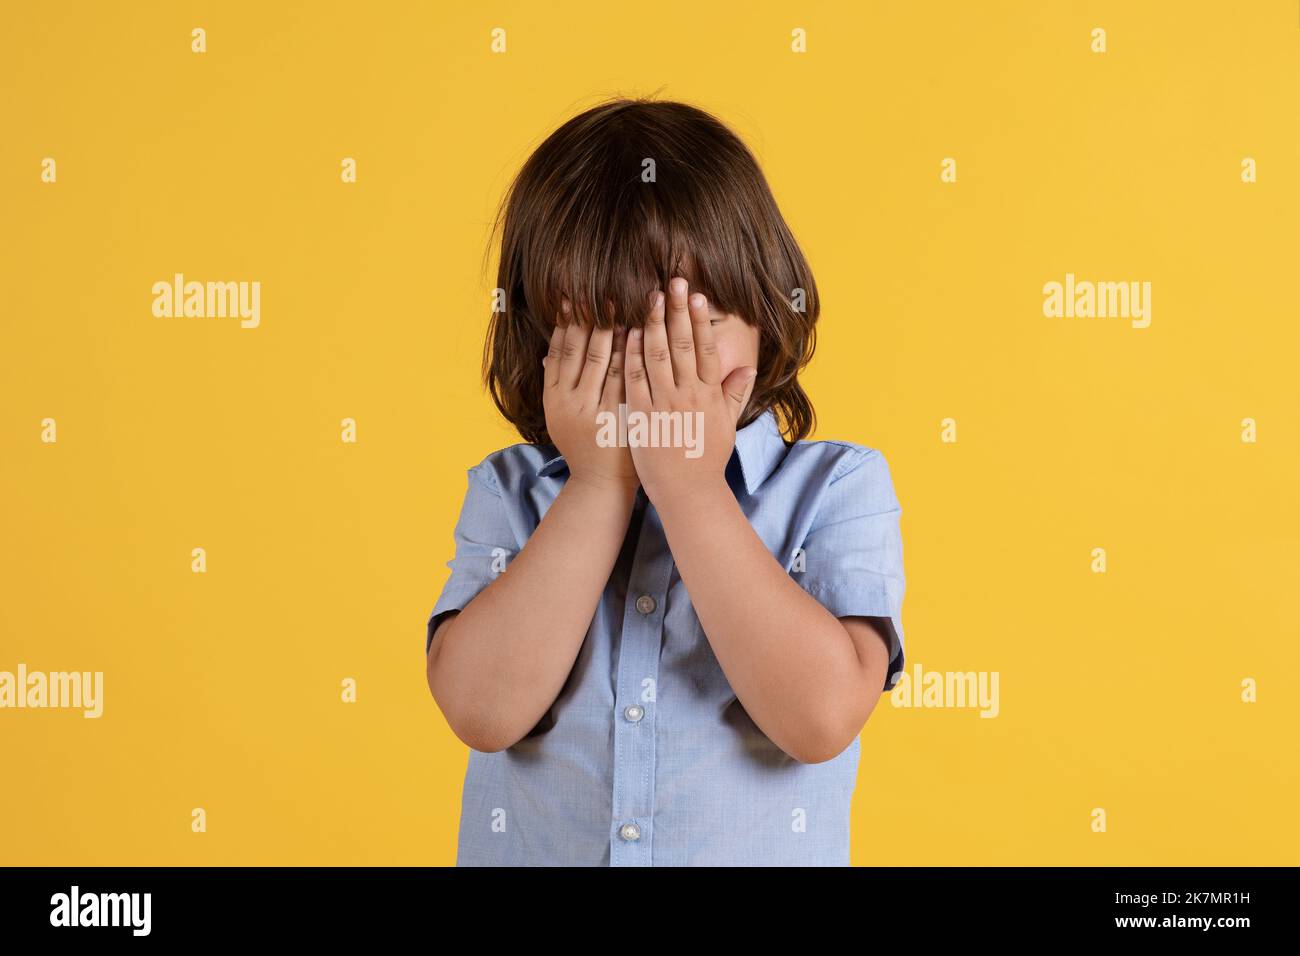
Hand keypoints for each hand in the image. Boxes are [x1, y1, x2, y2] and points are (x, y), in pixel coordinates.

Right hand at [542, 299, 638, 489]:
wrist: (601, 485)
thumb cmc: (585, 446)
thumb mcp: (561, 417)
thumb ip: (557, 384)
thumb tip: (547, 353)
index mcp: (555, 398)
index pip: (559, 351)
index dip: (566, 323)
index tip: (574, 298)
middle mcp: (571, 402)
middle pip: (580, 350)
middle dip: (592, 318)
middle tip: (602, 290)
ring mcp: (596, 410)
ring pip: (604, 361)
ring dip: (614, 329)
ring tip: (624, 302)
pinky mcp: (620, 418)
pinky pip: (626, 380)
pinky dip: (632, 355)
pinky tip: (641, 334)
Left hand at [624, 277, 756, 504]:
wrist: (688, 493)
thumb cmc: (706, 460)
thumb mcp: (726, 426)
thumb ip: (734, 395)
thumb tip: (747, 370)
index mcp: (709, 395)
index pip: (705, 348)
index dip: (700, 320)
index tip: (696, 295)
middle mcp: (689, 395)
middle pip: (682, 344)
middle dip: (677, 310)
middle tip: (672, 281)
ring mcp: (665, 404)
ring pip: (658, 356)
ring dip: (653, 324)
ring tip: (649, 298)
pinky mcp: (643, 416)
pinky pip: (635, 379)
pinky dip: (632, 355)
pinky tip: (628, 333)